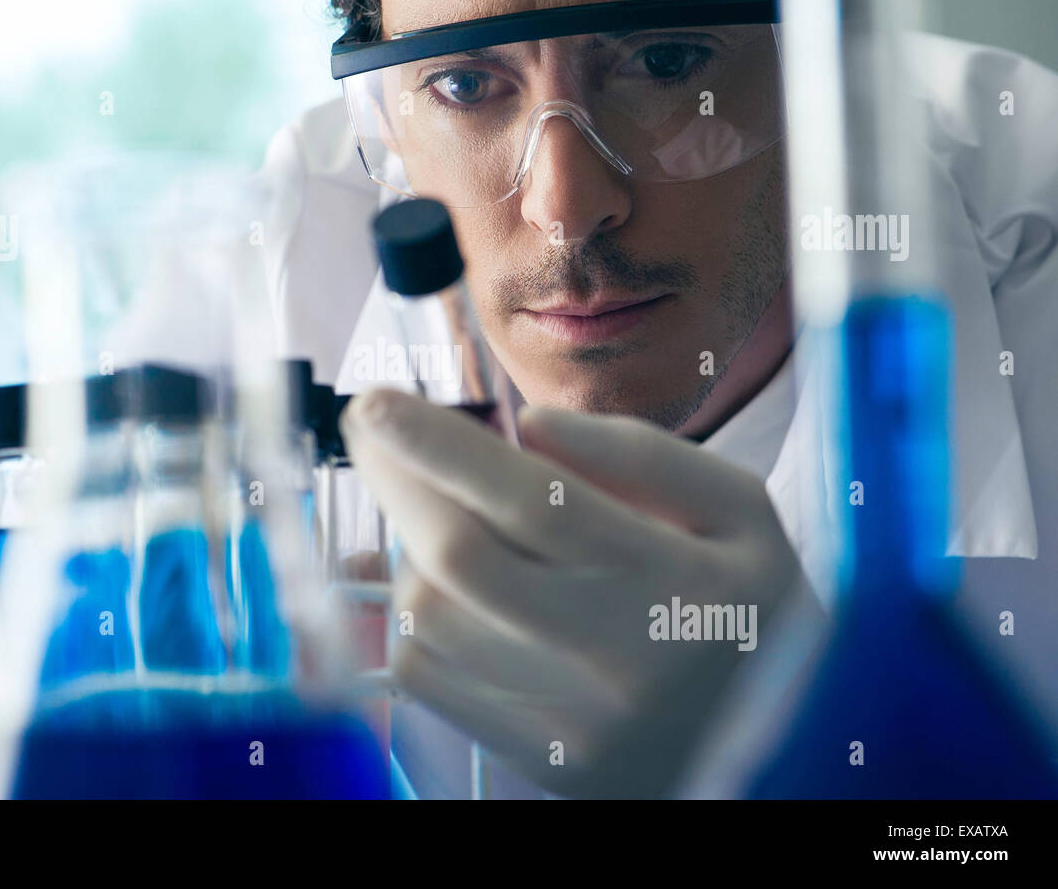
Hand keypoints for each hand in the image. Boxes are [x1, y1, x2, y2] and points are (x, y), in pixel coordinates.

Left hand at [339, 388, 807, 796]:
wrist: (789, 745)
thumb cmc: (755, 606)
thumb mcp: (740, 509)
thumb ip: (643, 456)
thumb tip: (531, 425)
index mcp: (676, 581)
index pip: (534, 503)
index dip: (441, 447)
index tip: (375, 403)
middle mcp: (617, 657)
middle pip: (462, 558)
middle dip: (397, 478)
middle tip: (373, 429)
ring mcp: (570, 720)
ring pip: (433, 620)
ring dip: (407, 545)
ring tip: (435, 508)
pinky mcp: (538, 760)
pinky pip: (428, 679)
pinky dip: (408, 613)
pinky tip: (435, 577)